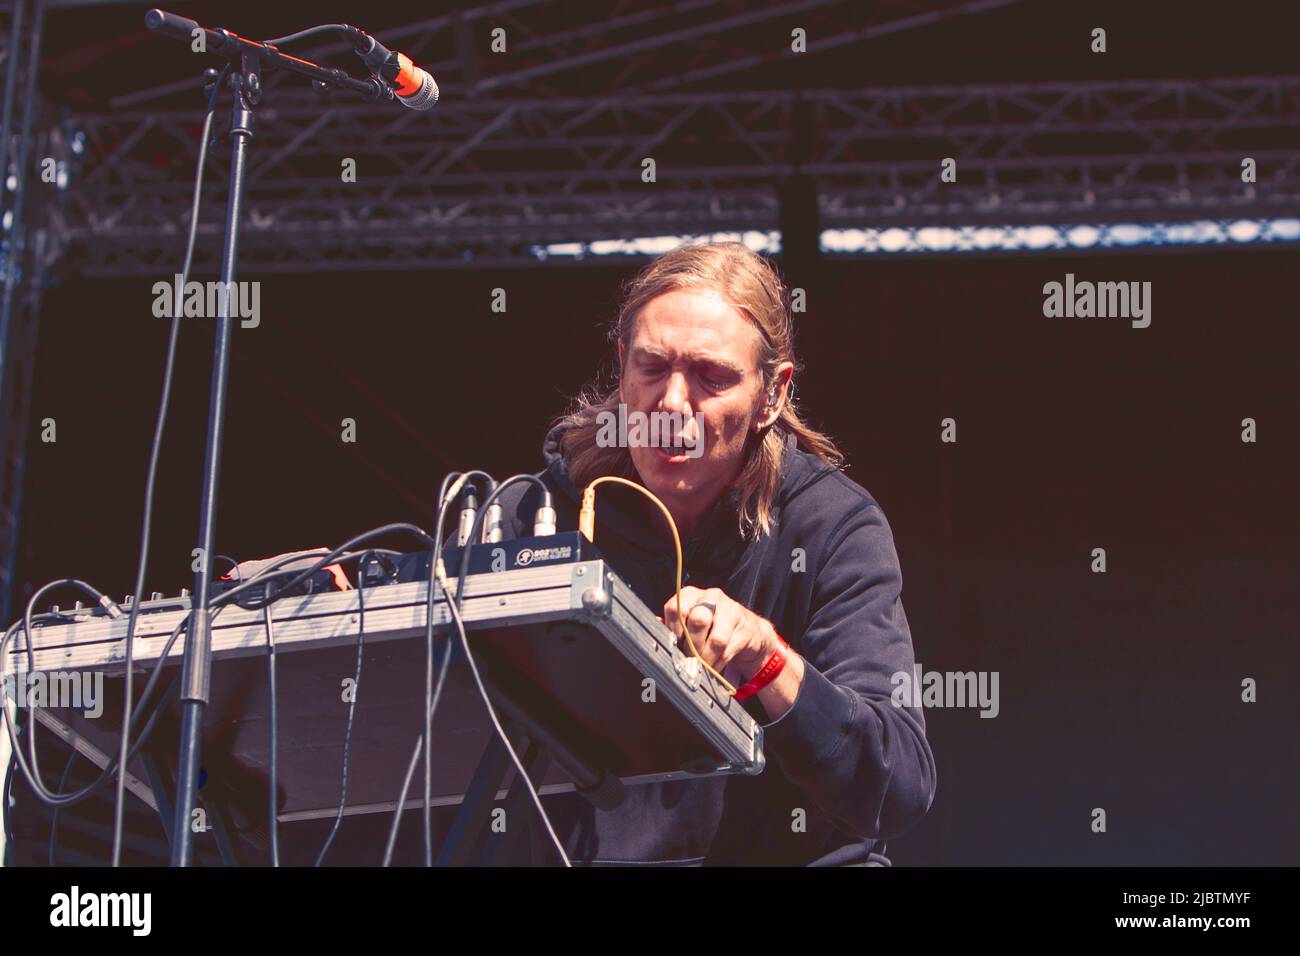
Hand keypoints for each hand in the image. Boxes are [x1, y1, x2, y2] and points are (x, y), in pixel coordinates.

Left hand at [661, 586, 777, 683]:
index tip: (673, 646)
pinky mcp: (744, 629)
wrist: (748, 629)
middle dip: (691, 646)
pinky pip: (727, 651)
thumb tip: (655, 630)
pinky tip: (712, 668)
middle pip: (698, 620)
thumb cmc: (711, 626)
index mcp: (691, 594)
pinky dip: (717, 664)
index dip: (673, 631)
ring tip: (701, 667)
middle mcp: (711, 597)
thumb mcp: (690, 621)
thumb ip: (673, 626)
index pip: (676, 608)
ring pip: (715, 640)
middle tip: (689, 658)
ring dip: (706, 659)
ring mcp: (731, 611)